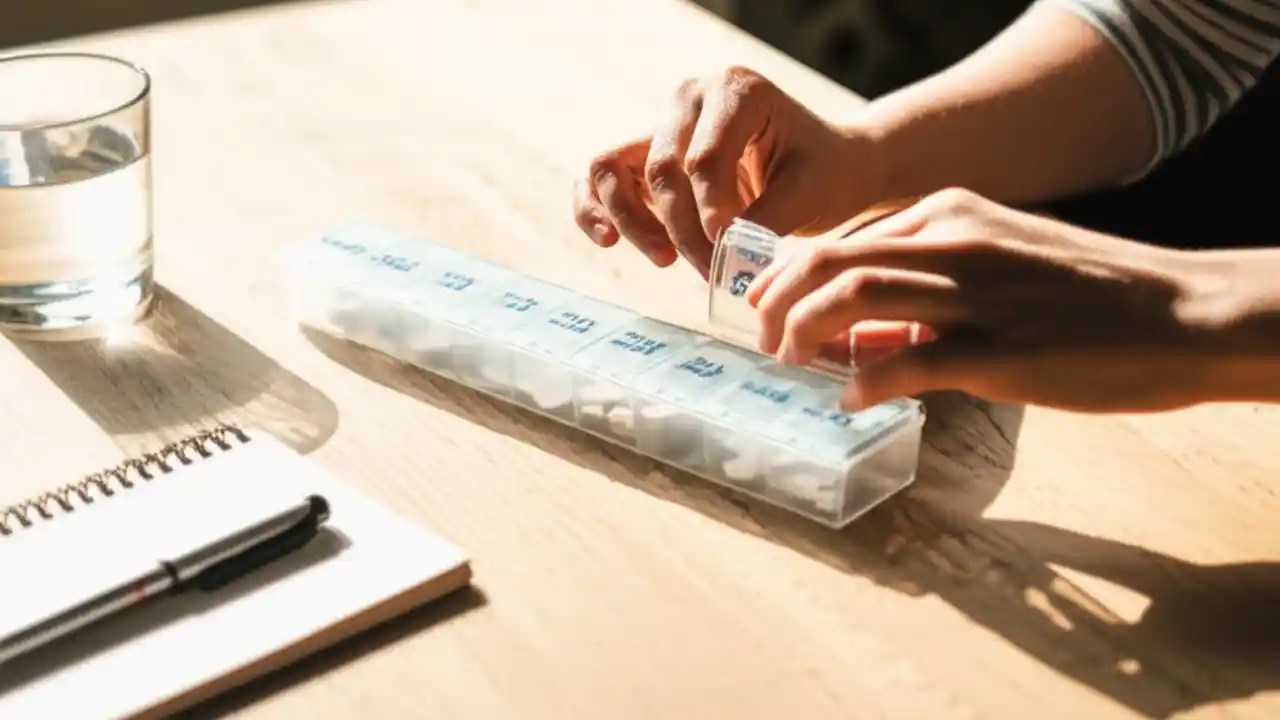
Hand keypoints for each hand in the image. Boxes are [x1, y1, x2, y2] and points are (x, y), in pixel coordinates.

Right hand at [572, 66, 881, 277]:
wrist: (825, 168)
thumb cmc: (821, 174)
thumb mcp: (807, 195)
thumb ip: (763, 224)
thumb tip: (724, 262)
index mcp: (735, 90)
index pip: (704, 157)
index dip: (711, 210)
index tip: (729, 248)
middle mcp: (689, 98)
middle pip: (661, 168)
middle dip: (683, 229)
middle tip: (712, 270)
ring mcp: (660, 125)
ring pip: (613, 170)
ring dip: (633, 222)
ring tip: (667, 258)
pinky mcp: (642, 157)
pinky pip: (598, 180)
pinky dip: (594, 210)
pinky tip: (607, 241)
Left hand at [746, 188, 1230, 412]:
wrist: (1181, 313)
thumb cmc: (1089, 294)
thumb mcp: (1002, 258)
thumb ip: (929, 282)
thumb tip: (859, 331)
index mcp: (952, 213)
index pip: (847, 237)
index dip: (795, 275)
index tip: (771, 307)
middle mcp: (954, 240)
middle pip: (832, 258)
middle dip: (779, 301)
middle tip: (763, 339)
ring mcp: (974, 293)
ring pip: (853, 295)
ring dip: (804, 331)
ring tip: (789, 363)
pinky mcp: (997, 351)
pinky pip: (905, 362)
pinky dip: (863, 382)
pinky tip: (851, 402)